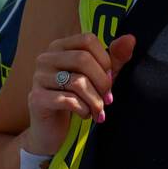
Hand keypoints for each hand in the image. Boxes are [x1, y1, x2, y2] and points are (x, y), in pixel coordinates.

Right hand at [26, 31, 135, 153]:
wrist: (52, 130)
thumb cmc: (78, 99)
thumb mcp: (99, 78)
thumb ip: (115, 59)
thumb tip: (130, 39)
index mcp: (60, 47)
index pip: (88, 39)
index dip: (105, 59)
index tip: (110, 77)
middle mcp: (46, 58)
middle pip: (83, 59)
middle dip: (102, 82)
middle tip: (108, 98)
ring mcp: (39, 77)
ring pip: (77, 82)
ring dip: (95, 100)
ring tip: (98, 110)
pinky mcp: (37, 98)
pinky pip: (68, 100)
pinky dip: (83, 110)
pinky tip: (85, 115)